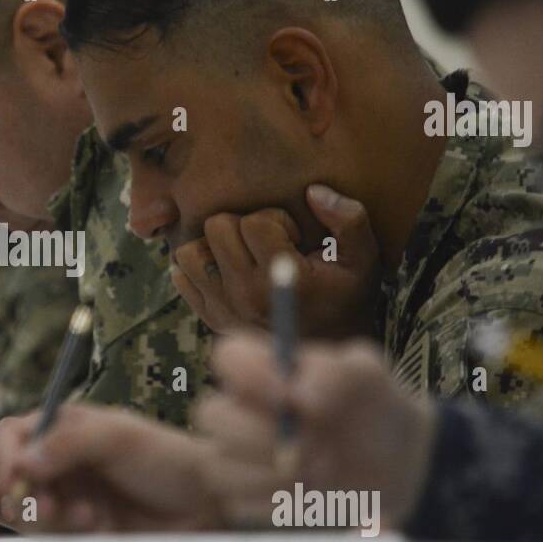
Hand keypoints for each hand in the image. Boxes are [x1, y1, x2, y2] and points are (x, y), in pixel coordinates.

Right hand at [0, 405, 228, 532]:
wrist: (202, 506)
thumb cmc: (166, 459)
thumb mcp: (118, 439)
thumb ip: (68, 444)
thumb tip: (22, 463)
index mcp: (61, 425)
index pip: (9, 436)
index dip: (3, 458)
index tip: (15, 483)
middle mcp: (55, 458)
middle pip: (5, 475)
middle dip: (20, 495)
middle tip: (50, 509)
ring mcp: (63, 492)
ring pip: (23, 508)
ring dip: (48, 516)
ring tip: (87, 517)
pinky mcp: (73, 525)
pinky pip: (46, 533)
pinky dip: (64, 532)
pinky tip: (97, 525)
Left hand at [171, 185, 380, 337]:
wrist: (327, 349)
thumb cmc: (345, 296)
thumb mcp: (362, 257)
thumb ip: (348, 218)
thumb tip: (312, 192)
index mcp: (281, 278)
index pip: (254, 223)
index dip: (276, 220)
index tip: (293, 239)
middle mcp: (246, 295)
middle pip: (217, 228)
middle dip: (243, 226)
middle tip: (268, 245)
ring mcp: (223, 308)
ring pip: (189, 251)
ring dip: (214, 246)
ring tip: (243, 255)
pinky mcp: (209, 316)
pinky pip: (180, 276)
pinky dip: (199, 266)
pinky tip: (226, 270)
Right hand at [196, 331, 435, 528]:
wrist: (395, 464)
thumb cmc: (373, 410)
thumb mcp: (370, 378)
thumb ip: (338, 373)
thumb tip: (299, 391)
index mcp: (263, 368)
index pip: (227, 356)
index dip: (248, 374)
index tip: (287, 394)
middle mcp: (239, 408)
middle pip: (210, 414)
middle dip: (258, 435)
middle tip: (308, 447)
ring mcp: (235, 455)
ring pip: (219, 465)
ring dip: (272, 475)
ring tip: (321, 473)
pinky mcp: (244, 497)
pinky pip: (240, 504)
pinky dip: (280, 503)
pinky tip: (313, 495)